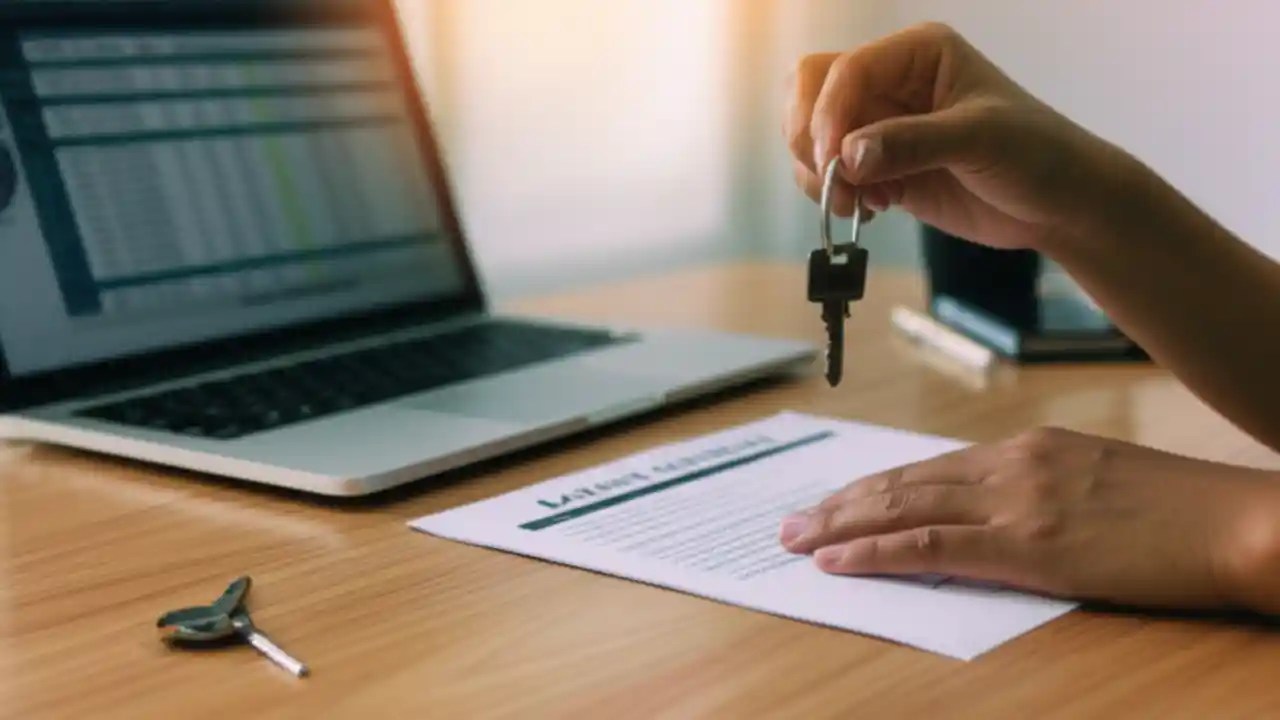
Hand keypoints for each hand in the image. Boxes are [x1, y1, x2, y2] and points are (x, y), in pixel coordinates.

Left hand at [778, 427, 1279, 613]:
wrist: (1238, 522)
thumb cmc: (1180, 512)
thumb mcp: (1099, 482)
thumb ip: (1040, 489)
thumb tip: (995, 513)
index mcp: (1030, 448)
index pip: (930, 467)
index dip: (875, 486)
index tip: (836, 499)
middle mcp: (1013, 465)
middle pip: (904, 482)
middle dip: (840, 503)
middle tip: (790, 520)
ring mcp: (1018, 502)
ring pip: (904, 507)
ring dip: (840, 524)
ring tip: (794, 538)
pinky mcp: (1029, 545)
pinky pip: (930, 545)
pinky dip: (875, 551)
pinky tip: (837, 559)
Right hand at [785, 23, 1143, 251]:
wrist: (1059, 205)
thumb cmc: (1036, 155)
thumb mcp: (979, 139)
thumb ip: (911, 143)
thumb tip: (848, 156)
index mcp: (917, 54)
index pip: (845, 70)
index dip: (828, 114)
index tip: (834, 161)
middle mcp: (891, 84)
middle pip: (810, 93)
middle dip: (810, 139)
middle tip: (834, 180)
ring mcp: (880, 126)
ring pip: (811, 136)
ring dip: (818, 173)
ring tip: (859, 202)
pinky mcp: (879, 167)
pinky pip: (828, 174)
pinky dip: (833, 194)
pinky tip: (872, 207)